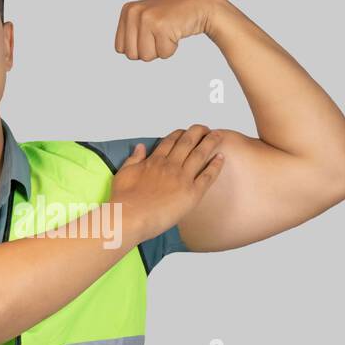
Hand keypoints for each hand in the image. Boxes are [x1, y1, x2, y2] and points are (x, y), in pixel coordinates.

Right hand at [108, 125, 225, 239]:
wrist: (129, 216)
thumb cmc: (123, 199)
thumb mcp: (123, 173)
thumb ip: (134, 159)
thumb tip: (139, 147)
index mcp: (155, 161)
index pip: (171, 141)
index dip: (180, 134)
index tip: (186, 131)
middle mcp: (170, 166)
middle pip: (188, 142)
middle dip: (198, 132)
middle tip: (205, 128)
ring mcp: (182, 178)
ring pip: (200, 154)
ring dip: (210, 142)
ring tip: (218, 135)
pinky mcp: (191, 193)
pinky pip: (207, 176)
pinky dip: (215, 166)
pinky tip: (221, 158)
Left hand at [114, 0, 221, 60]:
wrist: (199, 6)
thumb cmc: (172, 18)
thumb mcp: (145, 20)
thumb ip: (131, 34)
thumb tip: (122, 51)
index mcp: (127, 11)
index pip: (120, 49)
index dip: (138, 48)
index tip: (151, 34)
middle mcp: (133, 12)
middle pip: (132, 55)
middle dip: (148, 51)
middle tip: (160, 34)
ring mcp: (147, 18)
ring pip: (146, 57)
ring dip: (160, 49)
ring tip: (168, 32)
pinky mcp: (161, 26)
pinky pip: (163, 54)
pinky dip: (172, 48)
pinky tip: (176, 32)